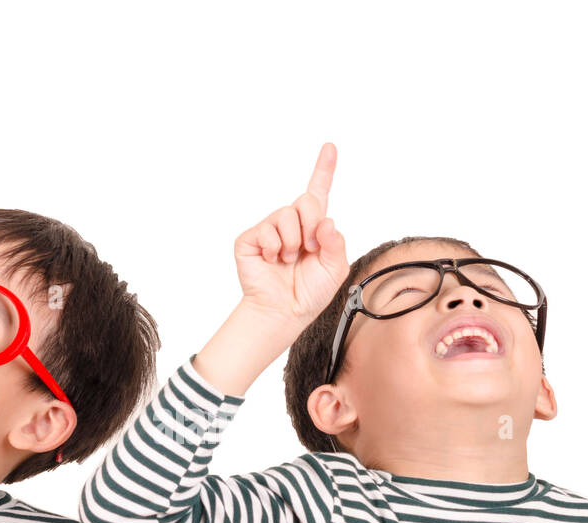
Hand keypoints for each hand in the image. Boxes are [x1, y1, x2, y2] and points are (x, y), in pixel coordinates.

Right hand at [234, 142, 348, 325]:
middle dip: (313, 225)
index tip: (330, 147)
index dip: (324, 169)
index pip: (319, 193)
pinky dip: (275, 248)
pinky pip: (267, 230)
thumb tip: (326, 221)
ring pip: (287, 214)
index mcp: (313, 228)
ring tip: (289, 260)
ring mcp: (269, 229)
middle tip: (309, 249)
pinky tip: (274, 261)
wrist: (284, 312)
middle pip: (306, 200)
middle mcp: (291, 224)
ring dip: (294, 241)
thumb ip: (336, 243)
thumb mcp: (335, 268)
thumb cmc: (309, 292)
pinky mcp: (251, 238)